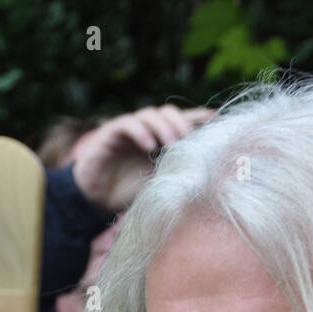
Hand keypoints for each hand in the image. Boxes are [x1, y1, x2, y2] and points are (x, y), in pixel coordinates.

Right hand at [71, 105, 214, 211]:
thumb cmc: (128, 191)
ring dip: (163, 127)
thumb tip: (204, 174)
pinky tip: (148, 145)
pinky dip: (140, 132)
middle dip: (181, 123)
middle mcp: (147, 130)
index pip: (182, 122)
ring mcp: (129, 128)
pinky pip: (128, 124)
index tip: (217, 118)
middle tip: (188, 140)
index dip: (199, 117)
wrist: (95, 199)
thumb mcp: (159, 183)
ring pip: (150, 114)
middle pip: (169, 112)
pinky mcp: (110, 132)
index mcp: (161, 139)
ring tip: (171, 144)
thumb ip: (176, 173)